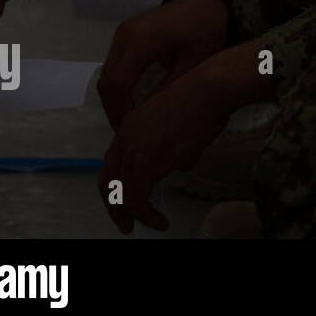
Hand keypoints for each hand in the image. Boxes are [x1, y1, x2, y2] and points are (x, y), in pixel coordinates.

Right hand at [98, 0, 228, 130]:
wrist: (209, 1)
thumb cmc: (207, 29)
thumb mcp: (194, 62)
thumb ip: (169, 89)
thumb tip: (149, 120)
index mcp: (141, 40)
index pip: (118, 84)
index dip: (120, 111)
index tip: (130, 132)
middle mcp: (124, 35)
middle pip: (107, 81)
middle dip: (114, 109)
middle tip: (129, 132)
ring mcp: (122, 33)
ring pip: (107, 74)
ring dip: (115, 99)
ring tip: (131, 121)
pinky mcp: (125, 35)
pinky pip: (114, 65)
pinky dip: (119, 86)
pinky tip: (132, 102)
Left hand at [98, 69, 231, 233]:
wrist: (208, 90)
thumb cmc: (204, 100)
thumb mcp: (182, 124)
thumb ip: (175, 145)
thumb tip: (182, 165)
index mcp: (131, 125)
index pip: (113, 163)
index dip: (118, 185)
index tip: (128, 200)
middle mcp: (125, 137)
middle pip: (106, 181)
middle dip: (114, 206)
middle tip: (126, 222)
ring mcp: (133, 149)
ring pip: (118, 194)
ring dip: (130, 215)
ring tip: (147, 224)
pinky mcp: (146, 162)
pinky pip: (136, 199)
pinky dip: (145, 215)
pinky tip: (159, 220)